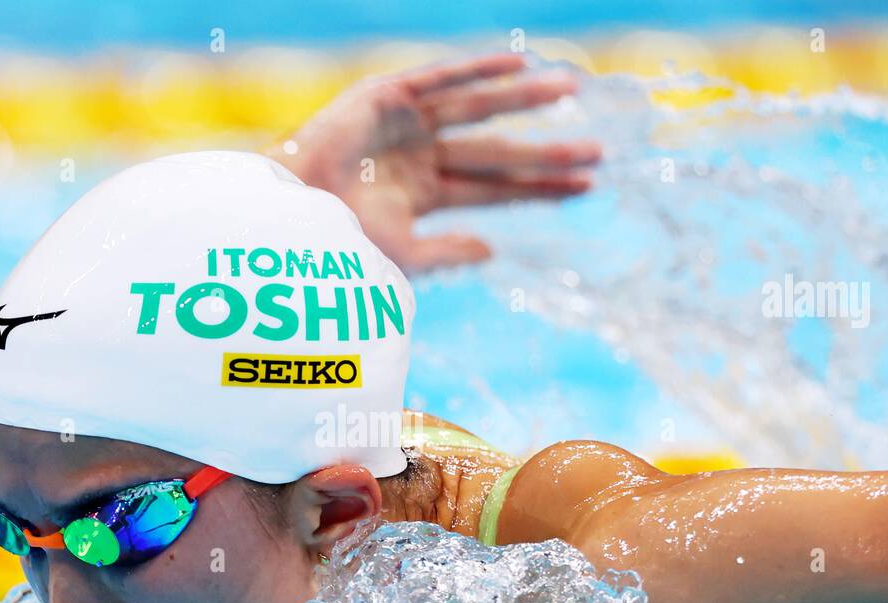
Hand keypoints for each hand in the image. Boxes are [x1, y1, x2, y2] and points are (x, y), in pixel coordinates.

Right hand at [268, 53, 599, 271]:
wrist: (289, 217)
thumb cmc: (333, 243)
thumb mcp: (402, 255)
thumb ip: (448, 250)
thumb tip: (494, 250)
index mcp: (423, 195)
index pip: (495, 190)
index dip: (539, 187)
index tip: (584, 186)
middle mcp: (421, 157)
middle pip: (497, 153)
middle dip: (546, 152)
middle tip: (598, 152)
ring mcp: (406, 125)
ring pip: (478, 112)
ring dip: (523, 100)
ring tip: (569, 91)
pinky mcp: (385, 96)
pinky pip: (439, 78)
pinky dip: (475, 68)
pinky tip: (517, 64)